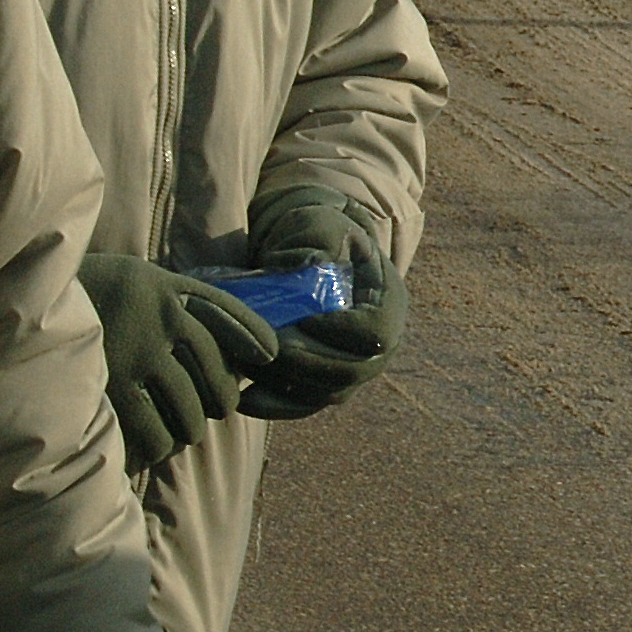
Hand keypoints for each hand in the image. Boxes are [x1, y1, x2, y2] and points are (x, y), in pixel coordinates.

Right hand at [79, 251, 279, 474]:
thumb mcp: (137, 281)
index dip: (254, 337)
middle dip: (221, 399)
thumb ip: (177, 301)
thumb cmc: (89, 295)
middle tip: (217, 410)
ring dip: (191, 428)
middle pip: (215, 372)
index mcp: (167, 287)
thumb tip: (233, 344)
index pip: (228, 314)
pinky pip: (152, 428)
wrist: (23, 300)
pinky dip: (160, 444)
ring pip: (188, 406)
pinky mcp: (110, 384)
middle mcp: (158, 316)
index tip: (269, 356)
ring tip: (187, 434)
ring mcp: (135, 350)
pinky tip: (158, 447)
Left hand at [239, 187, 405, 419]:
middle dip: (305, 362)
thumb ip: (319, 240)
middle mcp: (381, 343)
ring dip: (287, 384)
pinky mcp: (327, 384)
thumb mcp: (323, 225)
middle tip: (266, 347)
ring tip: (248, 364)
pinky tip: (243, 398)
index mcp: (388, 301)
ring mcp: (356, 368)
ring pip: (329, 393)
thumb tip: (303, 267)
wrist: (311, 255)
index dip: (340, 332)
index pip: (376, 332)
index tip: (302, 319)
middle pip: (352, 371)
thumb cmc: (318, 235)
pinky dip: (276, 406)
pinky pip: (308, 406)